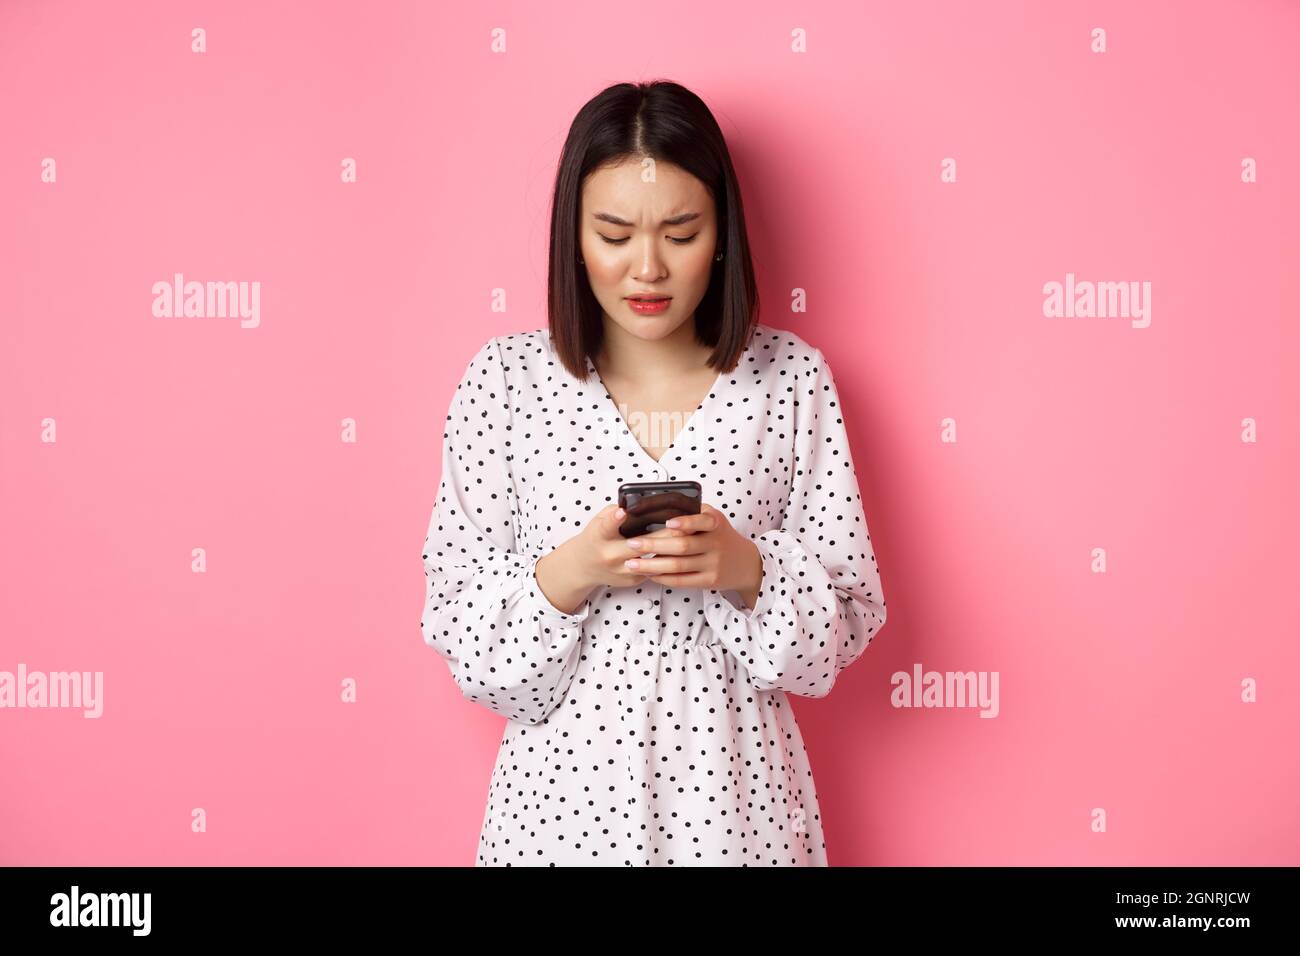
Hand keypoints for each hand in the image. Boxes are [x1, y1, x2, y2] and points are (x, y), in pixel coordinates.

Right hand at [565, 502, 690, 589]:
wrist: (584, 566)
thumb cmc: (596, 539)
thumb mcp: (598, 521)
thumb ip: (615, 512)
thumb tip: (639, 504)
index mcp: (599, 537)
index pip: (605, 527)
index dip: (614, 520)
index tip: (622, 512)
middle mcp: (609, 556)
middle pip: (637, 546)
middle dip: (660, 536)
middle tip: (680, 525)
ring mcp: (621, 570)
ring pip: (650, 561)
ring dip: (669, 550)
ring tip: (687, 538)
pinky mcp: (632, 580)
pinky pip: (653, 570)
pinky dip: (666, 560)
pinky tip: (681, 552)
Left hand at [621, 503, 763, 603]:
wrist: (745, 563)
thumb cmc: (720, 536)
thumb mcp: (713, 519)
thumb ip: (693, 513)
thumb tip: (658, 507)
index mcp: (715, 523)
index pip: (701, 521)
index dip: (685, 523)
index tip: (668, 523)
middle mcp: (716, 543)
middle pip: (682, 546)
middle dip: (654, 545)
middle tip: (632, 544)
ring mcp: (714, 564)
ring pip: (678, 566)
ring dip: (652, 565)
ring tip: (632, 562)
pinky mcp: (710, 580)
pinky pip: (683, 580)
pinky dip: (663, 578)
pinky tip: (649, 574)